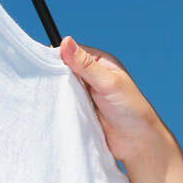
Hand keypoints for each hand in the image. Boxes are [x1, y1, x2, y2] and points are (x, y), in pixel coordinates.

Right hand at [58, 37, 171, 166]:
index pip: (71, 53)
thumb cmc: (131, 109)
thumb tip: (65, 41)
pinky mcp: (82, 110)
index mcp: (100, 62)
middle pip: (64, 70)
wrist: (138, 141)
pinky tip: (54, 109)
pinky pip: (65, 104)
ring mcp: (86, 93)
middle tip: (46, 85)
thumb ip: (85, 65)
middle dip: (55, 76)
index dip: (57, 58)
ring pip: (62, 88)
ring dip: (57, 93)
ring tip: (49, 98)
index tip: (45, 66)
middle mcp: (92, 76)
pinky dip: (60, 106)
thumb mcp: (107, 82)